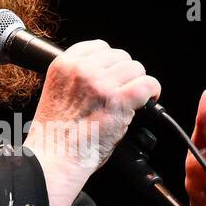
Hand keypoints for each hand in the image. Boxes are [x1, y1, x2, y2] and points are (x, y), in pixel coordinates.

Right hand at [23, 40, 160, 205]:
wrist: (54, 159)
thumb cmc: (54, 136)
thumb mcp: (57, 94)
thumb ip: (79, 79)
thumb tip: (107, 76)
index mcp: (63, 65)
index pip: (98, 46)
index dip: (110, 63)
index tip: (112, 77)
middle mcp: (82, 70)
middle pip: (120, 56)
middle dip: (124, 75)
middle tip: (122, 93)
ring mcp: (100, 84)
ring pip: (135, 68)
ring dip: (137, 83)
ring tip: (132, 100)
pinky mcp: (118, 100)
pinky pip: (147, 84)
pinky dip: (152, 92)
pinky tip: (148, 101)